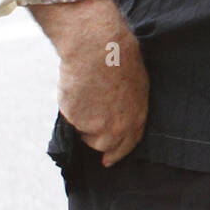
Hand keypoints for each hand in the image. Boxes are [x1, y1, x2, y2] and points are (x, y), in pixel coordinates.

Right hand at [30, 0, 148, 166]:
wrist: (98, 49)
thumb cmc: (117, 56)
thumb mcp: (135, 81)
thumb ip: (127, 103)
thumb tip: (118, 109)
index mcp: (138, 116)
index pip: (129, 143)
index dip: (118, 151)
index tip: (109, 159)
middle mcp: (120, 128)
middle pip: (105, 145)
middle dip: (96, 139)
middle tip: (88, 126)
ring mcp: (98, 128)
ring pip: (85, 134)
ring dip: (82, 121)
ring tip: (85, 94)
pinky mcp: (77, 122)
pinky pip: (71, 120)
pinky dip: (70, 108)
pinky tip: (76, 90)